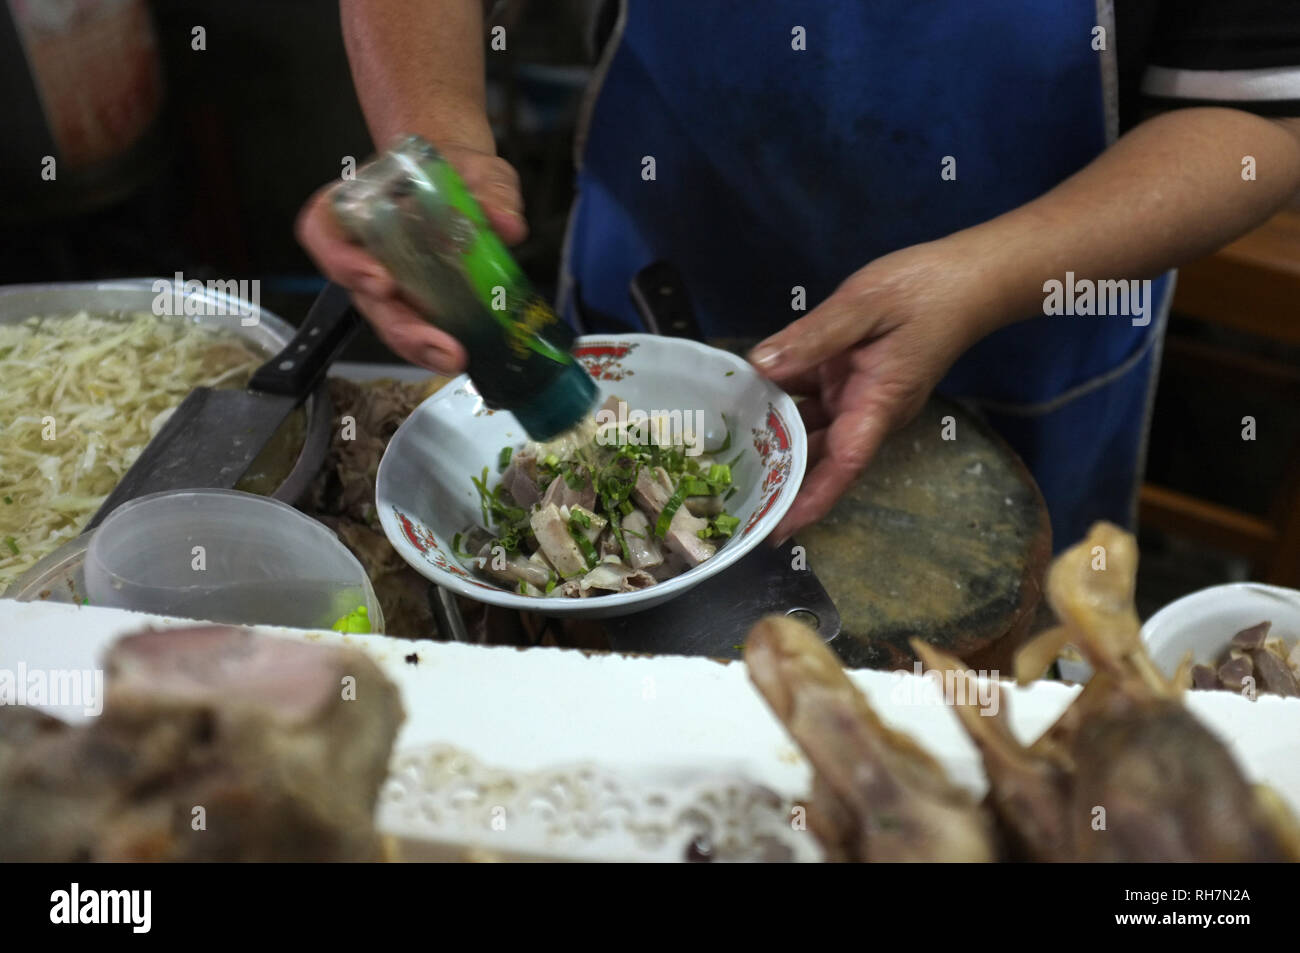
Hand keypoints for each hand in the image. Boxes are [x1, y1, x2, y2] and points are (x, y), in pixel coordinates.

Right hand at [296, 144, 526, 373]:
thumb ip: (492, 191)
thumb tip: (506, 224)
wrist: (468, 182)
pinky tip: (461, 355)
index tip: (380, 280)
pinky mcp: (417, 303)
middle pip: (362, 295)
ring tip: (453, 358)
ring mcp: (390, 281)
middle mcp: (366, 249)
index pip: (324, 231)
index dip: (342, 260)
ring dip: (418, 346)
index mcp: (360, 204)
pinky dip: (435, 346)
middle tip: (437, 343)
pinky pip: (418, 330)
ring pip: (389, 321)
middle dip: (398, 325)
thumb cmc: (457, 171)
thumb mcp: (479, 170)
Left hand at [749, 241, 993, 542]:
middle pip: (820, 456)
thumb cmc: (927, 291)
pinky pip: (813, 398)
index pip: (843, 465)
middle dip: (781, 477)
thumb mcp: (864, 305)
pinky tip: (746, 396)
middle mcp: (868, 409)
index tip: (779, 529)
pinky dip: (782, 400)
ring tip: (727, 453)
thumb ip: (811, 336)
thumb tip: (761, 364)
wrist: (968, 278)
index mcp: (878, 404)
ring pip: (812, 428)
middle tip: (732, 495)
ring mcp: (860, 395)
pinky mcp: (853, 377)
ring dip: (776, 438)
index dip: (810, 500)